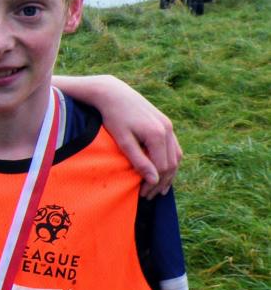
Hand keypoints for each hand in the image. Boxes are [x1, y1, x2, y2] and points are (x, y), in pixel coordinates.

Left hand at [96, 76, 182, 197]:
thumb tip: (153, 179)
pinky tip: (163, 172)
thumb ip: (138, 160)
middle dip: (161, 182)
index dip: (153, 184)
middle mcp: (168, 129)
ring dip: (169, 174)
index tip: (142, 195)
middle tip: (148, 196)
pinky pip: (173, 147)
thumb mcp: (123, 141)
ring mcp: (168, 125)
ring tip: (158, 189)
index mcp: (157, 134)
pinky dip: (170, 161)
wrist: (113, 93)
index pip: (162, 167)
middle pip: (171, 164)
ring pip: (176, 156)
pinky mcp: (165, 123)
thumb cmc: (113, 118)